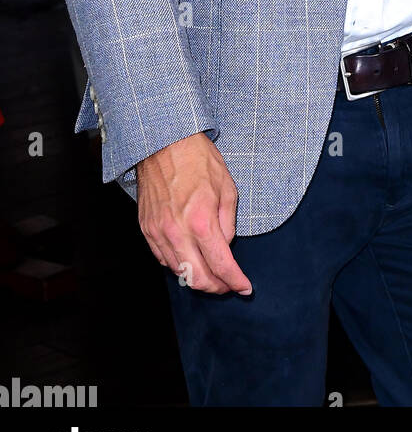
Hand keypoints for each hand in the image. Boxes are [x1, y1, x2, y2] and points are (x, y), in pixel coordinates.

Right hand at [136, 131, 251, 293]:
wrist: (163, 143)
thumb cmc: (198, 160)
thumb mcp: (227, 186)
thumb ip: (228, 223)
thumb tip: (225, 246)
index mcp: (202, 220)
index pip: (221, 265)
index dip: (235, 281)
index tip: (244, 288)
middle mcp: (177, 232)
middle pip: (198, 277)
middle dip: (216, 287)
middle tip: (228, 285)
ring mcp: (158, 232)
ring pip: (178, 272)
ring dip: (197, 278)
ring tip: (212, 275)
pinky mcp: (146, 229)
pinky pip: (162, 258)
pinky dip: (178, 265)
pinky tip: (190, 259)